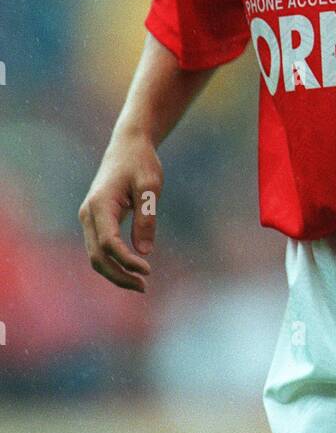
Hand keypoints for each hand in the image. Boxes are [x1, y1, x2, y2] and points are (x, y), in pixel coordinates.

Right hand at [78, 129, 161, 290]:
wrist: (128, 145)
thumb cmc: (141, 162)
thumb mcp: (150, 186)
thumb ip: (146, 217)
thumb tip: (144, 252)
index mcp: (100, 204)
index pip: (108, 242)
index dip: (126, 260)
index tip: (148, 270)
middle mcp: (88, 214)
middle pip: (96, 256)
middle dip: (118, 275)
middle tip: (144, 287)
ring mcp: (89, 218)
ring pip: (95, 255)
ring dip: (115, 272)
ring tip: (140, 284)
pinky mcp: (95, 221)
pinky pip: (100, 248)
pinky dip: (113, 262)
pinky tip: (132, 270)